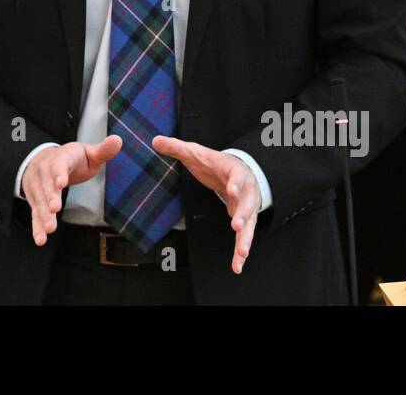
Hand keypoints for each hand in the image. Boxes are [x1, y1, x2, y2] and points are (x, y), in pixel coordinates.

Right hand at [21, 136, 121, 246]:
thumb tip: (118, 140)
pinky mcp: (35, 200)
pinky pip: (35, 213)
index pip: (59, 165)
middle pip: (47, 185)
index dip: (59, 173)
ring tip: (49, 229)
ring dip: (43, 215)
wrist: (44, 158)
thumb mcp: (87, 152)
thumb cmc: (71, 158)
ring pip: (40, 201)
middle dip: (50, 198)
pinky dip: (36, 226)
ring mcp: (38, 186)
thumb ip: (102, 150)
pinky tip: (40, 238)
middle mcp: (45, 172)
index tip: (61, 183)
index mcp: (60, 158)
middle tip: (55, 209)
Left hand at [153, 136, 259, 273]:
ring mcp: (247, 207)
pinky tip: (237, 266)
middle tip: (237, 225)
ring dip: (245, 238)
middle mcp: (245, 190)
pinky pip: (244, 237)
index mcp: (234, 171)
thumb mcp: (197, 153)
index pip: (237, 175)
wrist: (239, 169)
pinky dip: (241, 251)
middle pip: (246, 202)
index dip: (235, 182)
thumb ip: (177, 148)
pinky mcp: (245, 220)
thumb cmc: (217, 163)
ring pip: (249, 223)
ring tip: (242, 253)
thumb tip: (155, 140)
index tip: (232, 189)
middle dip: (243, 214)